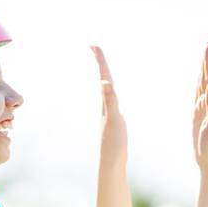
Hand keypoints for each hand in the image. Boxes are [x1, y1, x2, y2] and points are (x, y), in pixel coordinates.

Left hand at [92, 45, 126, 163]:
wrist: (112, 162)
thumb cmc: (113, 142)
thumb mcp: (113, 118)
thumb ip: (110, 100)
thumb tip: (104, 82)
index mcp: (106, 102)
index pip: (103, 76)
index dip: (100, 60)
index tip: (94, 45)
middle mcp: (106, 104)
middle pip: (103, 78)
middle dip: (100, 62)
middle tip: (94, 47)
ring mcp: (108, 112)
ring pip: (106, 88)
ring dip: (104, 74)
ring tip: (101, 64)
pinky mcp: (112, 119)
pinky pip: (110, 99)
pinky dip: (109, 90)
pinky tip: (108, 91)